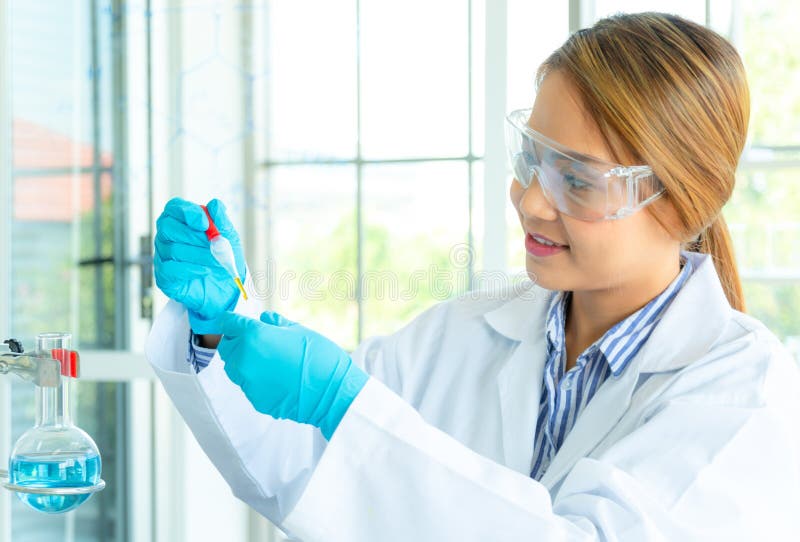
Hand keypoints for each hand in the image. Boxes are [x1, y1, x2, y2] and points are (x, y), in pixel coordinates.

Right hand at [154, 197, 245, 333]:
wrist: (226, 287)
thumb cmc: (223, 257)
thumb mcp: (228, 237)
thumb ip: (221, 220)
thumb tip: (215, 204)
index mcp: (181, 220)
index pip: (174, 207)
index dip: (187, 213)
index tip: (204, 224)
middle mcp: (166, 235)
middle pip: (167, 227)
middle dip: (193, 236)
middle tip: (214, 245)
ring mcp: (162, 255)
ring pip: (173, 249)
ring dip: (199, 255)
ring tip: (217, 261)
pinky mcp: (163, 276)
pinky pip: (171, 269)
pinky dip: (191, 269)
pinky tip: (205, 271)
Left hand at [216, 311, 368, 439]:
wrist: (332, 392)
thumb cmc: (320, 357)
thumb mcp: (299, 330)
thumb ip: (276, 323)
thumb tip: (264, 319)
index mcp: (255, 336)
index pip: (228, 323)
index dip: (232, 321)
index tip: (235, 322)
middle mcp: (245, 359)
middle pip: (226, 347)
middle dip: (237, 342)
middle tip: (256, 342)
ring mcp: (248, 381)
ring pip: (234, 368)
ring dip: (244, 362)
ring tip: (268, 361)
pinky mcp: (255, 399)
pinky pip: (248, 385)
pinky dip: (257, 380)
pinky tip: (277, 378)